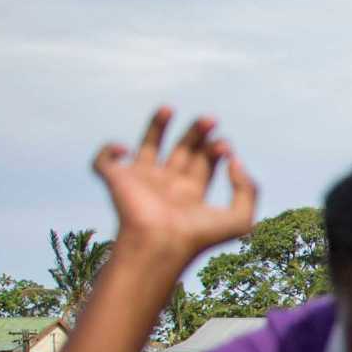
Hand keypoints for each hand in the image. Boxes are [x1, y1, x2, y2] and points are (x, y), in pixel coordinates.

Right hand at [94, 108, 257, 264]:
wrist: (161, 244)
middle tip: (211, 119)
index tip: (225, 146)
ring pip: (148, 146)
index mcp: (191, 195)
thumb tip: (236, 161)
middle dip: (197, 133)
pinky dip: (108, 150)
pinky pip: (103, 161)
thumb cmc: (198, 236)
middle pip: (183, 151)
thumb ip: (248, 190)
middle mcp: (167, 186)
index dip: (216, 150)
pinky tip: (126, 150)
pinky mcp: (116, 180)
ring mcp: (142, 181)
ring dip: (157, 125)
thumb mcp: (240, 218)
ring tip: (170, 107)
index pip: (205, 163)